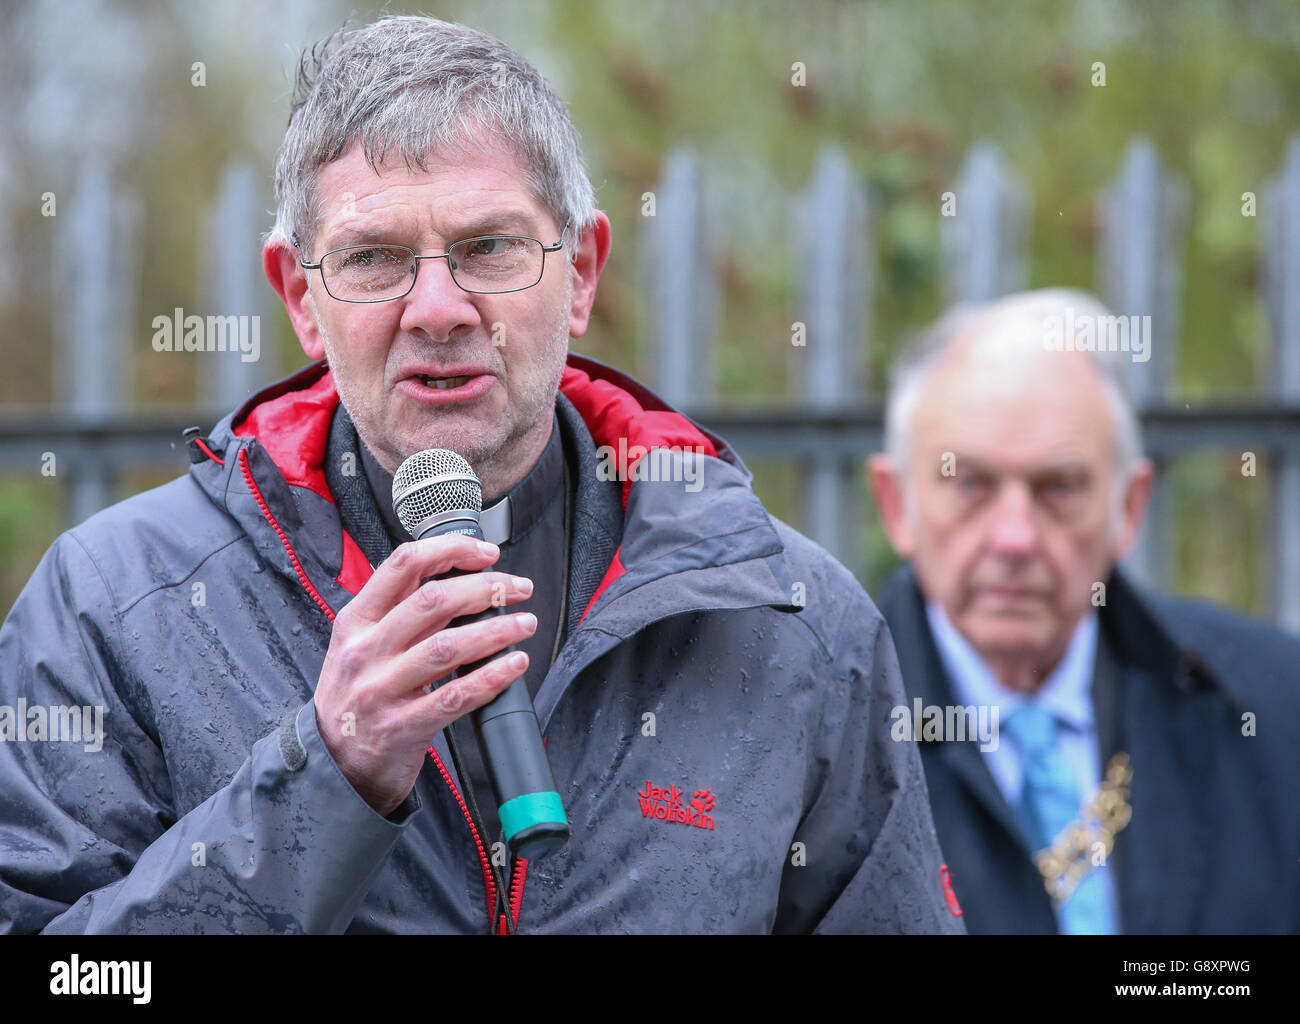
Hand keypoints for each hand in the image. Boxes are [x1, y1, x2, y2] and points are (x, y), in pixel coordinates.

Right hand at [314, 534, 536, 815]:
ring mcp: (382, 690)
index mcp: (356, 621)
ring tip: (524, 623)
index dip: (451, 550)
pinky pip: (456, 696)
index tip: (486, 553)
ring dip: (497, 630)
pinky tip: (515, 664)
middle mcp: (366, 651)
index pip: (403, 565)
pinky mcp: (403, 727)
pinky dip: (491, 677)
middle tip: (517, 589)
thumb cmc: (355, 696)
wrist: (332, 764)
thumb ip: (402, 613)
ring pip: (449, 647)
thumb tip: (462, 582)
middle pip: (434, 601)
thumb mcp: (361, 645)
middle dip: (485, 588)